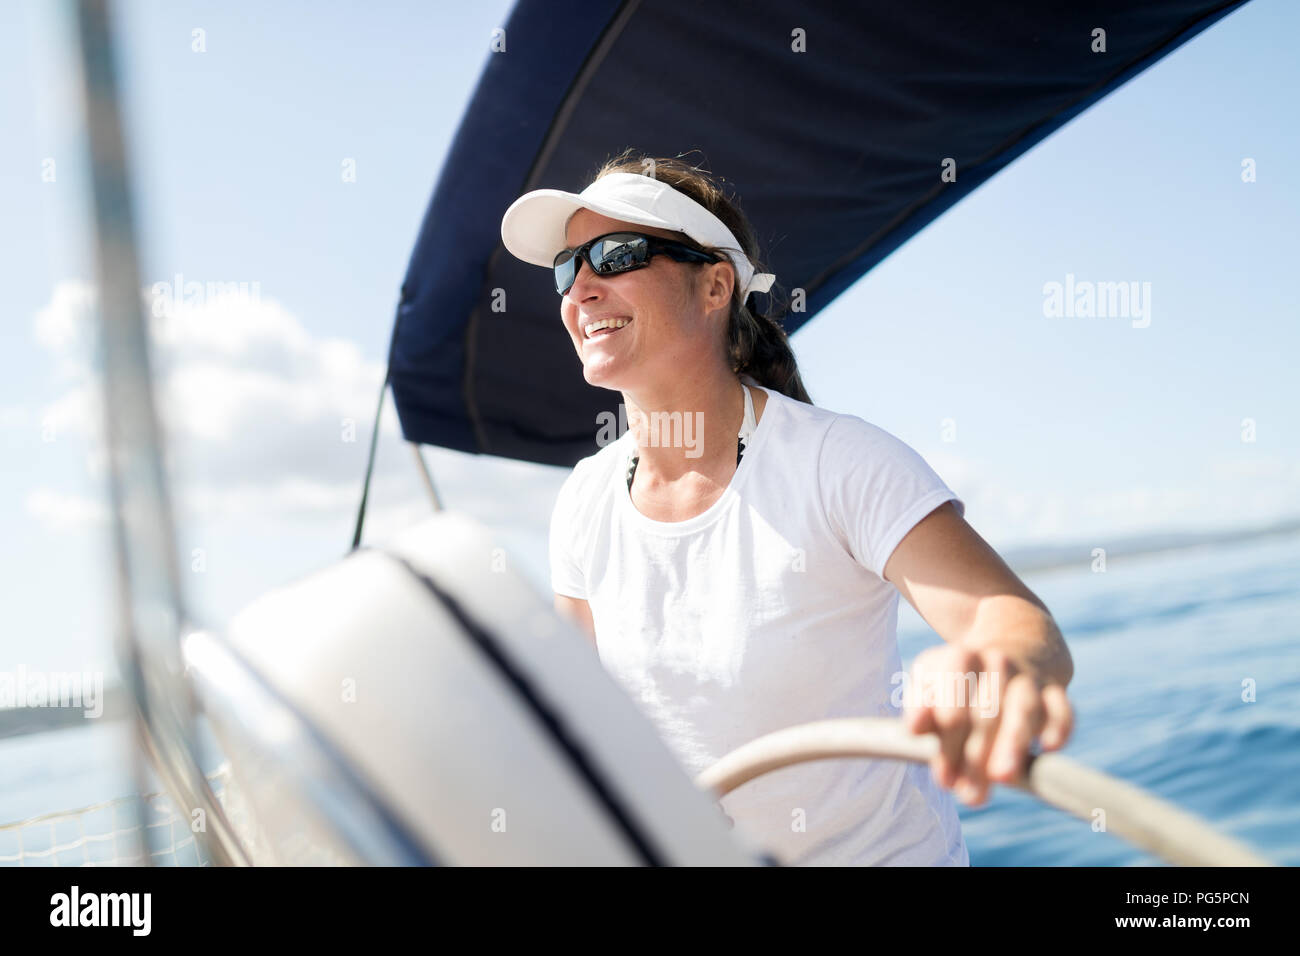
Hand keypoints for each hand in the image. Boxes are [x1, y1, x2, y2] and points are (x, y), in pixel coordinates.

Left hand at [902, 643, 1072, 806]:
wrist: (1011, 644)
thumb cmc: (959, 678)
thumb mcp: (931, 682)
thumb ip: (919, 707)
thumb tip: (914, 729)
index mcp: (960, 658)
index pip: (951, 708)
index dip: (947, 746)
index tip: (944, 779)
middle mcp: (997, 663)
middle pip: (986, 715)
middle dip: (976, 757)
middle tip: (970, 795)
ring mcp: (1029, 676)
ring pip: (1024, 709)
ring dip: (1013, 744)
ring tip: (1003, 777)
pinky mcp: (1055, 691)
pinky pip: (1062, 709)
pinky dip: (1059, 727)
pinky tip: (1047, 748)